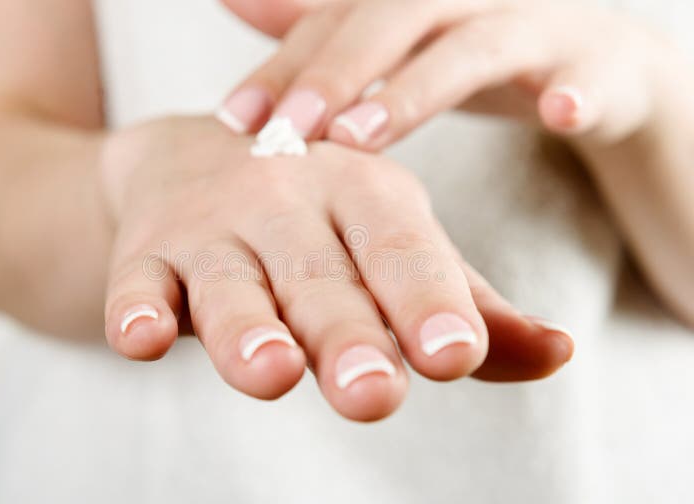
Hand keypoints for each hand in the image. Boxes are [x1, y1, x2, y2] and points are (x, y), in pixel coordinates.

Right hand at [99, 116, 572, 420]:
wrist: (190, 158)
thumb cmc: (315, 219)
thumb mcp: (391, 241)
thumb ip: (464, 300)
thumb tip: (558, 353)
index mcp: (363, 193)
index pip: (402, 251)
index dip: (429, 301)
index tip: (456, 355)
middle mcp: (288, 203)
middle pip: (320, 278)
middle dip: (346, 335)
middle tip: (374, 393)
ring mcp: (212, 228)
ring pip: (231, 284)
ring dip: (248, 330)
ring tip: (271, 373)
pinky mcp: (147, 253)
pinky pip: (138, 284)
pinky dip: (136, 310)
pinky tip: (140, 339)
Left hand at [219, 0, 665, 148]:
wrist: (589, 62)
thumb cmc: (470, 51)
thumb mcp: (390, 41)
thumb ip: (319, 24)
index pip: (333, 25)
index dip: (283, 70)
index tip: (235, 121)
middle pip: (389, 22)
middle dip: (332, 76)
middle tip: (284, 133)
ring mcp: (530, 25)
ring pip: (470, 49)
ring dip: (415, 90)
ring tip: (358, 139)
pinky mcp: (590, 63)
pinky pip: (585, 78)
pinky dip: (575, 95)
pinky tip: (560, 113)